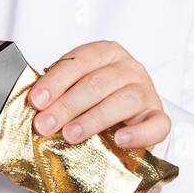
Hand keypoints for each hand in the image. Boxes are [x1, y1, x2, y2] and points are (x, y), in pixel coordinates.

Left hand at [28, 40, 169, 149]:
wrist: (134, 115)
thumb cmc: (99, 99)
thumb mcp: (78, 86)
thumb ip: (60, 92)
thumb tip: (34, 107)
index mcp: (107, 53)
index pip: (79, 61)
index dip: (55, 81)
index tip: (36, 101)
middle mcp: (130, 68)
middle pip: (97, 83)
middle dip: (66, 105)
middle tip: (45, 125)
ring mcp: (147, 92)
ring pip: (123, 101)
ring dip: (93, 119)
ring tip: (71, 135)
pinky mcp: (159, 117)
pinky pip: (155, 124)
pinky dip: (138, 133)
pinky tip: (120, 140)